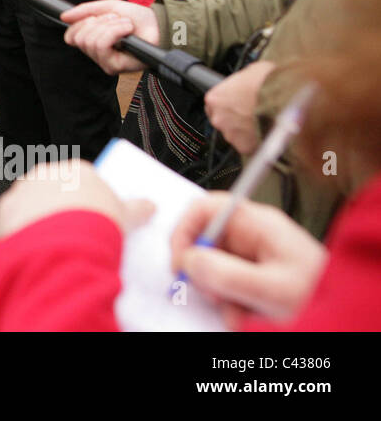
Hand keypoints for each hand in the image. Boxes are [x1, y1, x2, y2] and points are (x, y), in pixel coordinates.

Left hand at [0, 161, 154, 239]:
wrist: (65, 244)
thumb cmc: (98, 225)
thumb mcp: (125, 216)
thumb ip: (136, 208)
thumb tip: (151, 206)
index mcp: (77, 170)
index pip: (82, 180)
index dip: (87, 200)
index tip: (91, 217)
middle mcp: (47, 172)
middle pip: (54, 189)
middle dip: (60, 207)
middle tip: (72, 232)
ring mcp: (24, 188)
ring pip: (31, 203)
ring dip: (38, 217)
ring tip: (52, 242)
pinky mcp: (6, 207)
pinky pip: (14, 218)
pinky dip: (21, 230)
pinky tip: (34, 245)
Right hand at [61, 0, 158, 73]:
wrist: (158, 24)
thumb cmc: (136, 19)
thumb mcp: (108, 7)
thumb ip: (85, 10)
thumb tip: (64, 16)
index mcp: (92, 41)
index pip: (70, 37)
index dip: (80, 23)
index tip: (96, 17)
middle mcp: (96, 55)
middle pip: (80, 38)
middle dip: (99, 22)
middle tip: (115, 20)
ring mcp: (104, 62)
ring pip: (91, 41)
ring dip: (110, 25)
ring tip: (124, 25)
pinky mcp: (114, 66)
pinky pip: (103, 44)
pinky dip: (115, 30)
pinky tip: (127, 30)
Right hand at [171, 192, 326, 327]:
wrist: (347, 318)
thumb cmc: (321, 296)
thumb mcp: (272, 287)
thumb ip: (229, 274)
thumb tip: (190, 261)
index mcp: (258, 224)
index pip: (206, 209)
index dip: (185, 230)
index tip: (181, 260)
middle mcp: (253, 235)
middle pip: (205, 240)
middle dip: (201, 268)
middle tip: (210, 291)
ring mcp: (252, 256)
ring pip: (212, 265)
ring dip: (216, 291)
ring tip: (235, 309)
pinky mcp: (253, 277)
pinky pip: (225, 283)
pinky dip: (227, 302)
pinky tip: (243, 314)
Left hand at [204, 61, 274, 154]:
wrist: (284, 99)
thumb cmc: (268, 82)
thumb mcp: (253, 70)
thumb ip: (243, 79)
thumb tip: (248, 79)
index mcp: (215, 98)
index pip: (214, 104)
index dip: (228, 104)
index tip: (238, 104)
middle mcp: (218, 117)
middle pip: (224, 121)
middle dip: (237, 119)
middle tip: (253, 114)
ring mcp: (230, 134)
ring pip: (236, 135)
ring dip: (246, 131)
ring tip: (263, 123)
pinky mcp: (244, 147)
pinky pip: (248, 146)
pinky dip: (257, 142)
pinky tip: (267, 134)